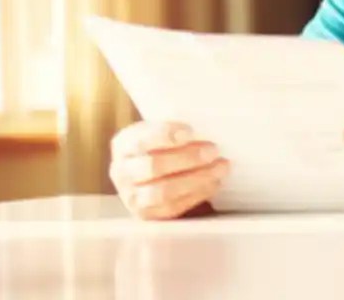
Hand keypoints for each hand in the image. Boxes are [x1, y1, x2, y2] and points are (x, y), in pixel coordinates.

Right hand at [109, 121, 229, 219]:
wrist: (147, 179)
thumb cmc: (159, 148)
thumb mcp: (159, 133)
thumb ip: (174, 131)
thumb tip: (205, 128)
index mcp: (123, 145)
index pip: (141, 140)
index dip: (165, 135)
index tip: (190, 131)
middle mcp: (122, 172)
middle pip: (153, 167)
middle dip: (187, 158)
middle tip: (213, 150)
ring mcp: (132, 197)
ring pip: (163, 191)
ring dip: (197, 179)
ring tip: (221, 167)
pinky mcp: (147, 215)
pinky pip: (173, 207)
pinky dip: (198, 194)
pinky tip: (214, 182)